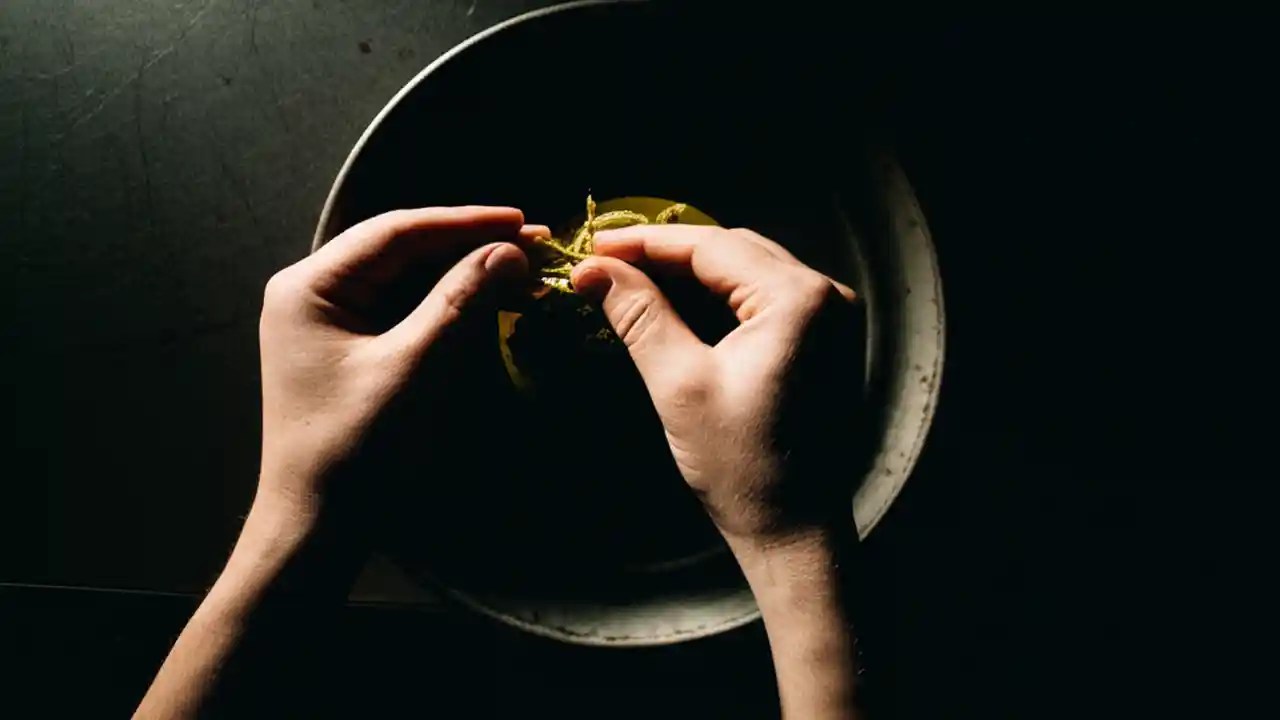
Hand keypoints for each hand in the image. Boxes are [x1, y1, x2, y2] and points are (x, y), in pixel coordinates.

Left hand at [256, 206, 539, 536]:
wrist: (317, 526)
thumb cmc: (353, 449)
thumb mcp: (411, 368)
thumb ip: (459, 303)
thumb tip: (510, 251)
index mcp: (311, 286)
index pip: (397, 231)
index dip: (464, 222)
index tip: (523, 221)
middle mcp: (314, 291)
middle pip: (403, 249)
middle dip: (469, 245)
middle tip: (536, 241)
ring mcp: (332, 320)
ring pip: (410, 277)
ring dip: (465, 272)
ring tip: (525, 267)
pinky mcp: (353, 347)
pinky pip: (407, 308)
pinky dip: (451, 302)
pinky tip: (494, 297)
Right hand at [570, 224, 861, 550]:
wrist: (795, 530)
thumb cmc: (743, 466)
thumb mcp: (678, 384)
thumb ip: (638, 316)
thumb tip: (594, 269)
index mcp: (800, 300)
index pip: (711, 247)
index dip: (646, 243)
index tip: (594, 246)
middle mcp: (826, 296)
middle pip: (731, 251)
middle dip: (666, 256)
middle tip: (606, 265)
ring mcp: (830, 318)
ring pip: (746, 271)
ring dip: (689, 276)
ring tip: (630, 284)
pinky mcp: (823, 340)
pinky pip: (762, 299)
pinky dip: (716, 300)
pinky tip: (673, 308)